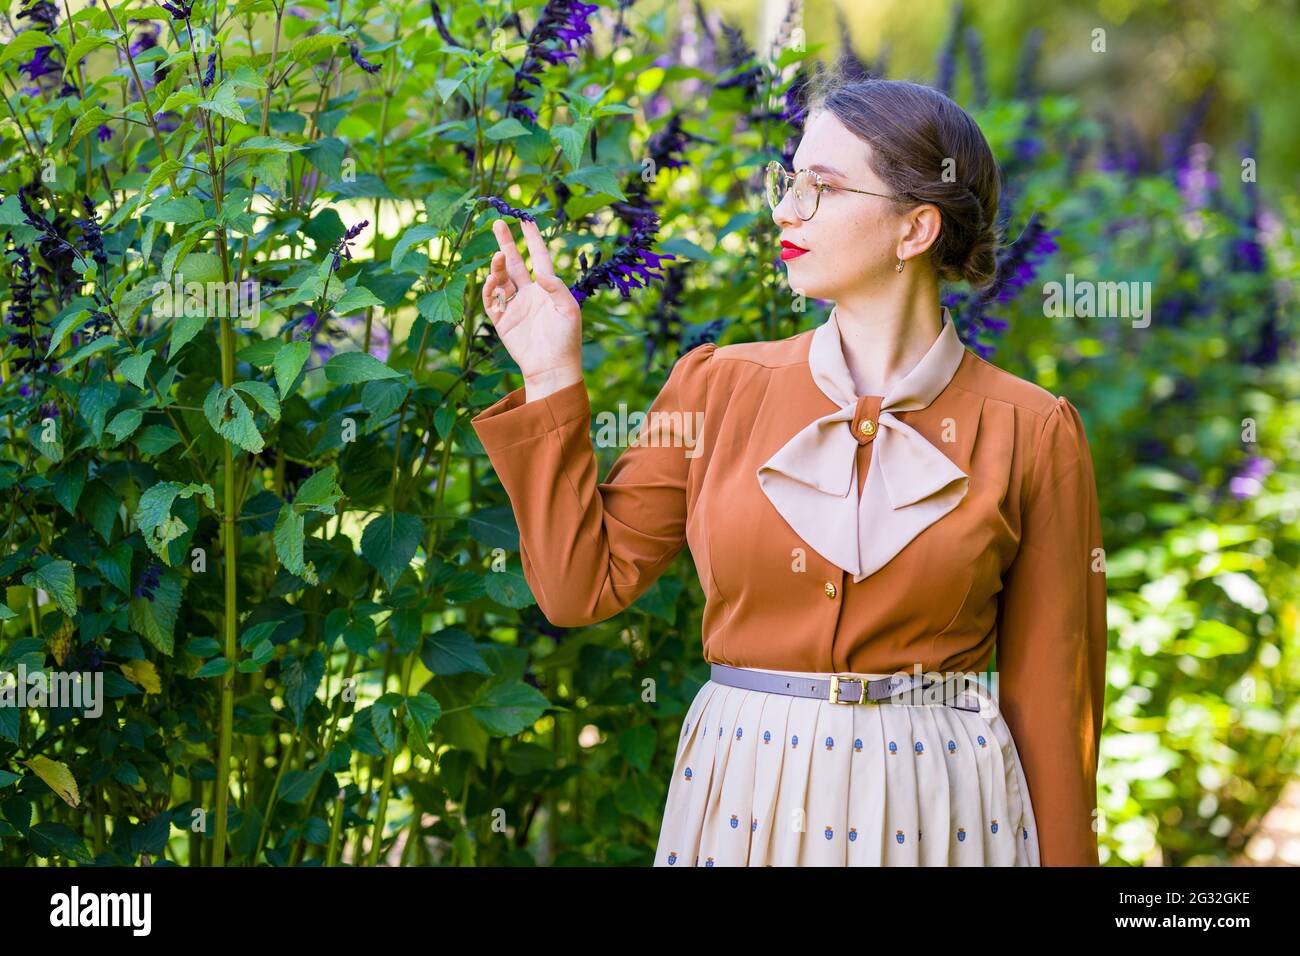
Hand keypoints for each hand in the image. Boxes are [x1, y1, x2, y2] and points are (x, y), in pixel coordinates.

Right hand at [482, 218, 583, 400]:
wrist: (552, 367)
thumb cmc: (567, 339)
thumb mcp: (570, 311)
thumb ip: (558, 289)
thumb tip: (542, 274)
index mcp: (547, 288)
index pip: (539, 257)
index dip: (532, 239)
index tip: (525, 220)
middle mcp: (529, 293)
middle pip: (514, 262)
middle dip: (506, 243)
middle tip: (498, 223)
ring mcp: (514, 306)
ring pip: (501, 279)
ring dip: (498, 266)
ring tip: (497, 256)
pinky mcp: (502, 320)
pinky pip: (492, 300)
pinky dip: (490, 289)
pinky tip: (492, 279)